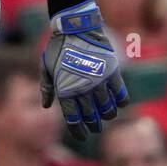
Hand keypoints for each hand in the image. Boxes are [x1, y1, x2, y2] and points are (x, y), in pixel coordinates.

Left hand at [39, 1, 129, 139]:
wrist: (77, 29)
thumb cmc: (58, 48)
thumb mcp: (45, 67)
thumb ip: (46, 88)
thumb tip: (46, 106)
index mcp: (65, 90)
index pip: (73, 119)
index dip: (78, 131)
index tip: (81, 136)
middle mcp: (83, 90)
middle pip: (92, 118)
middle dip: (93, 126)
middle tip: (94, 128)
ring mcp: (100, 83)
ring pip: (109, 111)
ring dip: (107, 116)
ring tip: (105, 116)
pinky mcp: (113, 75)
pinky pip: (121, 97)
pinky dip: (120, 103)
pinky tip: (116, 103)